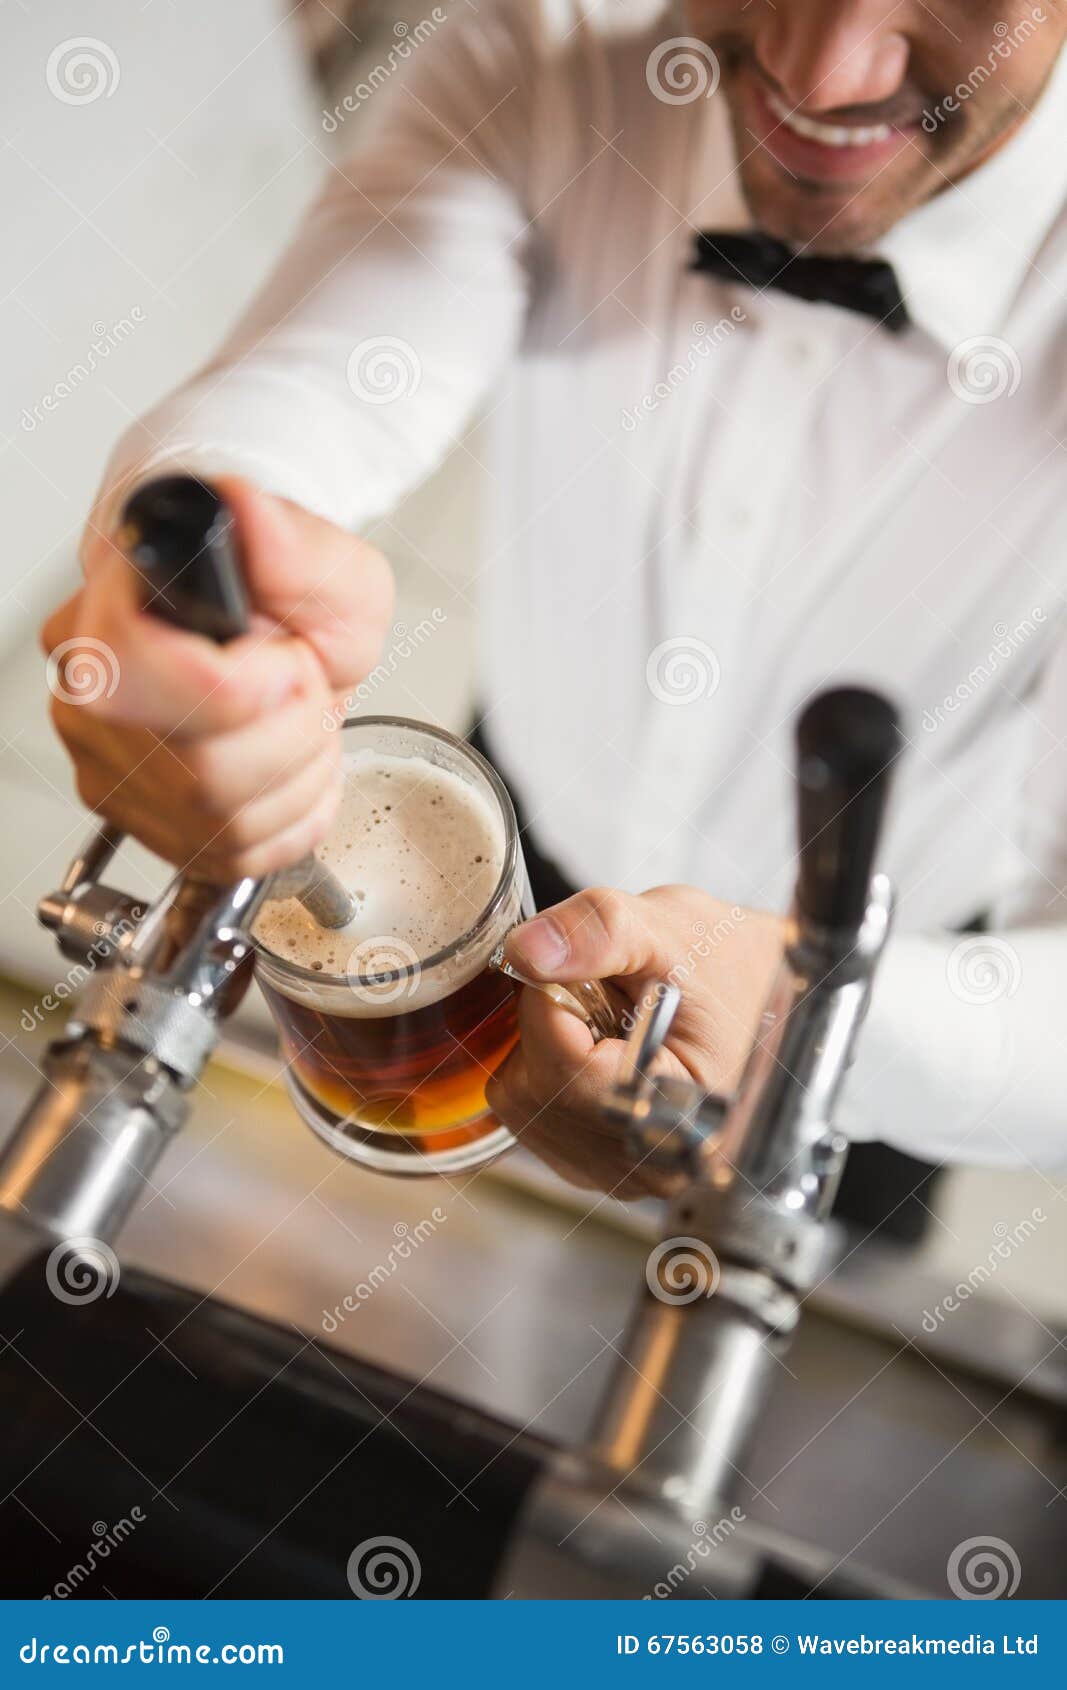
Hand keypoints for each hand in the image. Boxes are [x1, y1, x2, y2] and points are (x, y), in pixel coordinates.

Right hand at [42, 477, 392, 879]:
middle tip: (303, 688)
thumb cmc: (287, 597)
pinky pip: (230, 855)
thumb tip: (247, 509)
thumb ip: (294, 542)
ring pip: (221, 821)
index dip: (242, 685)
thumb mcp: (324, 562)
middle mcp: (91, 691)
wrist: (281, 635)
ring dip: (299, 777)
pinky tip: (290, 769)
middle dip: (292, 735)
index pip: (140, 674)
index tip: (286, 658)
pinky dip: (290, 819)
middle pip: (199, 771)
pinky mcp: (139, 819)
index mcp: (115, 609)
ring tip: (299, 725)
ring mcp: (108, 762)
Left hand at [486, 885, 784, 1200]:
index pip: (562, 1067)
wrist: (757, 990)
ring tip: (610, 1021)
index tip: (583, 967)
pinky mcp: (594, 1164)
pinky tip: (598, 1047)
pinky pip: (529, 1111)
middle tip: (607, 993)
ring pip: (522, 1100)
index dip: (552, 1000)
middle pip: (532, 1090)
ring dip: (544, 1044)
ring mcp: (620, 1172)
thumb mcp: (670, 931)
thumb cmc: (726, 965)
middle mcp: (652, 1166)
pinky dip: (545, 1067)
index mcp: (683, 1118)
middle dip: (548, 1023)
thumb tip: (526, 952)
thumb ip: (599, 933)